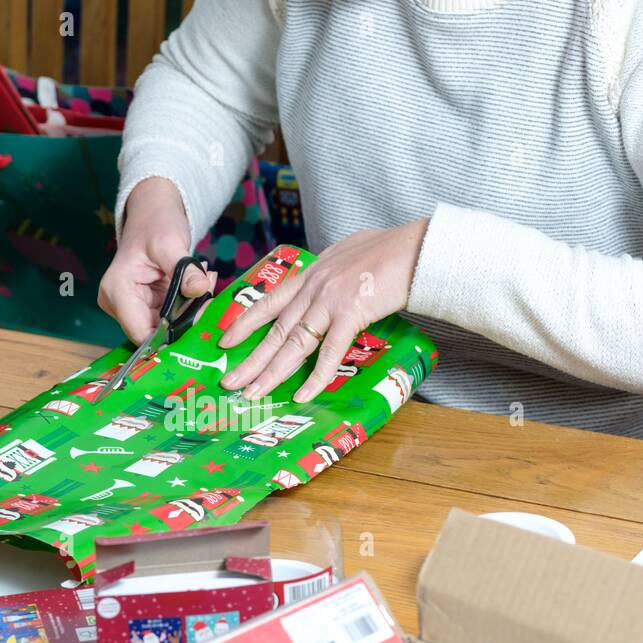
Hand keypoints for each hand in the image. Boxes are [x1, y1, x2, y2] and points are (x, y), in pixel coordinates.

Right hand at [97, 177, 216, 344]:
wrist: (153, 214)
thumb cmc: (155, 223)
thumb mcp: (170, 242)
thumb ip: (184, 269)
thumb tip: (200, 289)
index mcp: (117, 292)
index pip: (142, 333)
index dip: (172, 335)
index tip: (201, 316)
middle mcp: (119, 305)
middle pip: (156, 332)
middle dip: (187, 318)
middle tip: (208, 290)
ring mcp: (132, 308)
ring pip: (166, 327)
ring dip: (190, 310)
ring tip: (205, 280)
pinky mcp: (146, 307)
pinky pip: (170, 318)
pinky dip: (188, 305)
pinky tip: (197, 284)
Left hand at [218, 221, 427, 401]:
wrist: (417, 248)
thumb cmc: (391, 252)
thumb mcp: (348, 255)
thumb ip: (331, 272)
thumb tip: (328, 279)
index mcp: (311, 274)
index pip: (269, 301)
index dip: (244, 323)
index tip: (225, 341)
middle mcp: (314, 287)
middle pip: (274, 329)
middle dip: (249, 359)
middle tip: (229, 382)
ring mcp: (330, 300)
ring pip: (293, 343)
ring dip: (271, 373)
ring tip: (252, 394)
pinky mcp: (351, 313)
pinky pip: (330, 352)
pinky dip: (316, 376)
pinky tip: (303, 394)